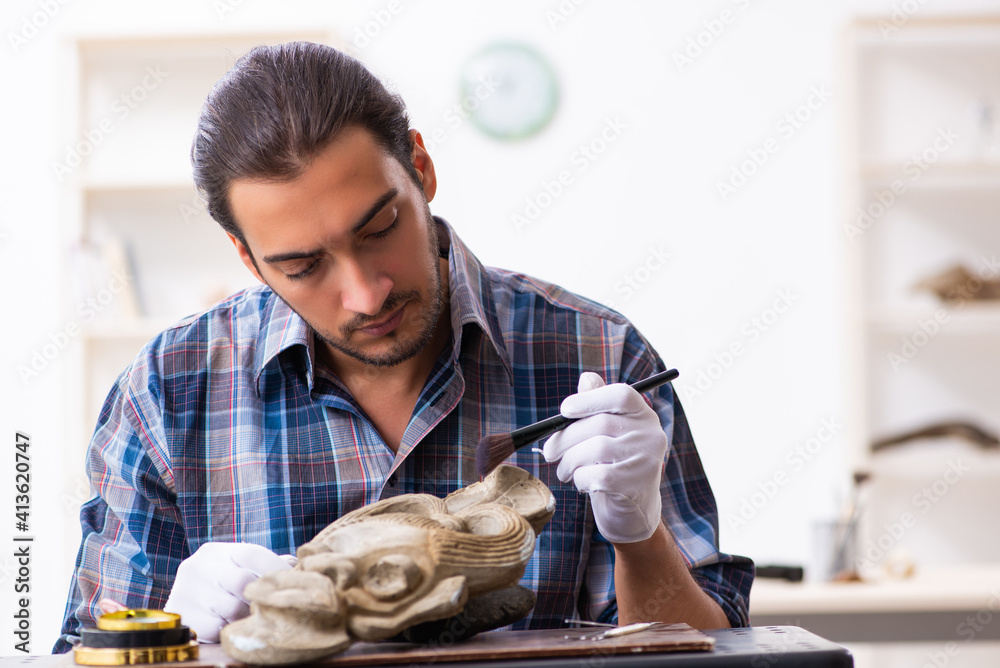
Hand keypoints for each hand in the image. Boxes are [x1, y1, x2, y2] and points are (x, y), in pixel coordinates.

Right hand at [163, 542, 293, 641]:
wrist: (185, 603)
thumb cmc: (221, 585)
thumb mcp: (236, 568)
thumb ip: (262, 567)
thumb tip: (297, 569)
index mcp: (216, 551)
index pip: (252, 554)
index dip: (274, 568)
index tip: (289, 582)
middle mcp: (198, 566)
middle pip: (242, 582)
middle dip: (259, 597)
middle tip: (270, 605)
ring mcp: (186, 590)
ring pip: (230, 607)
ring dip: (244, 615)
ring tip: (248, 616)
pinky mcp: (182, 615)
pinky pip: (214, 627)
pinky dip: (226, 629)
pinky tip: (228, 624)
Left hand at [542, 372, 666, 543]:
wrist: (633, 512)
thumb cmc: (613, 466)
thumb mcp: (607, 435)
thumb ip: (598, 407)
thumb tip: (586, 378)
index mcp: (643, 415)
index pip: (621, 394)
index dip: (590, 399)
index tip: (564, 409)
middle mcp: (651, 434)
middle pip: (601, 424)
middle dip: (565, 438)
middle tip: (548, 452)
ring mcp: (648, 460)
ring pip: (596, 450)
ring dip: (569, 461)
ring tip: (564, 471)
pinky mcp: (638, 485)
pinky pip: (598, 475)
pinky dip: (580, 479)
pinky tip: (581, 483)